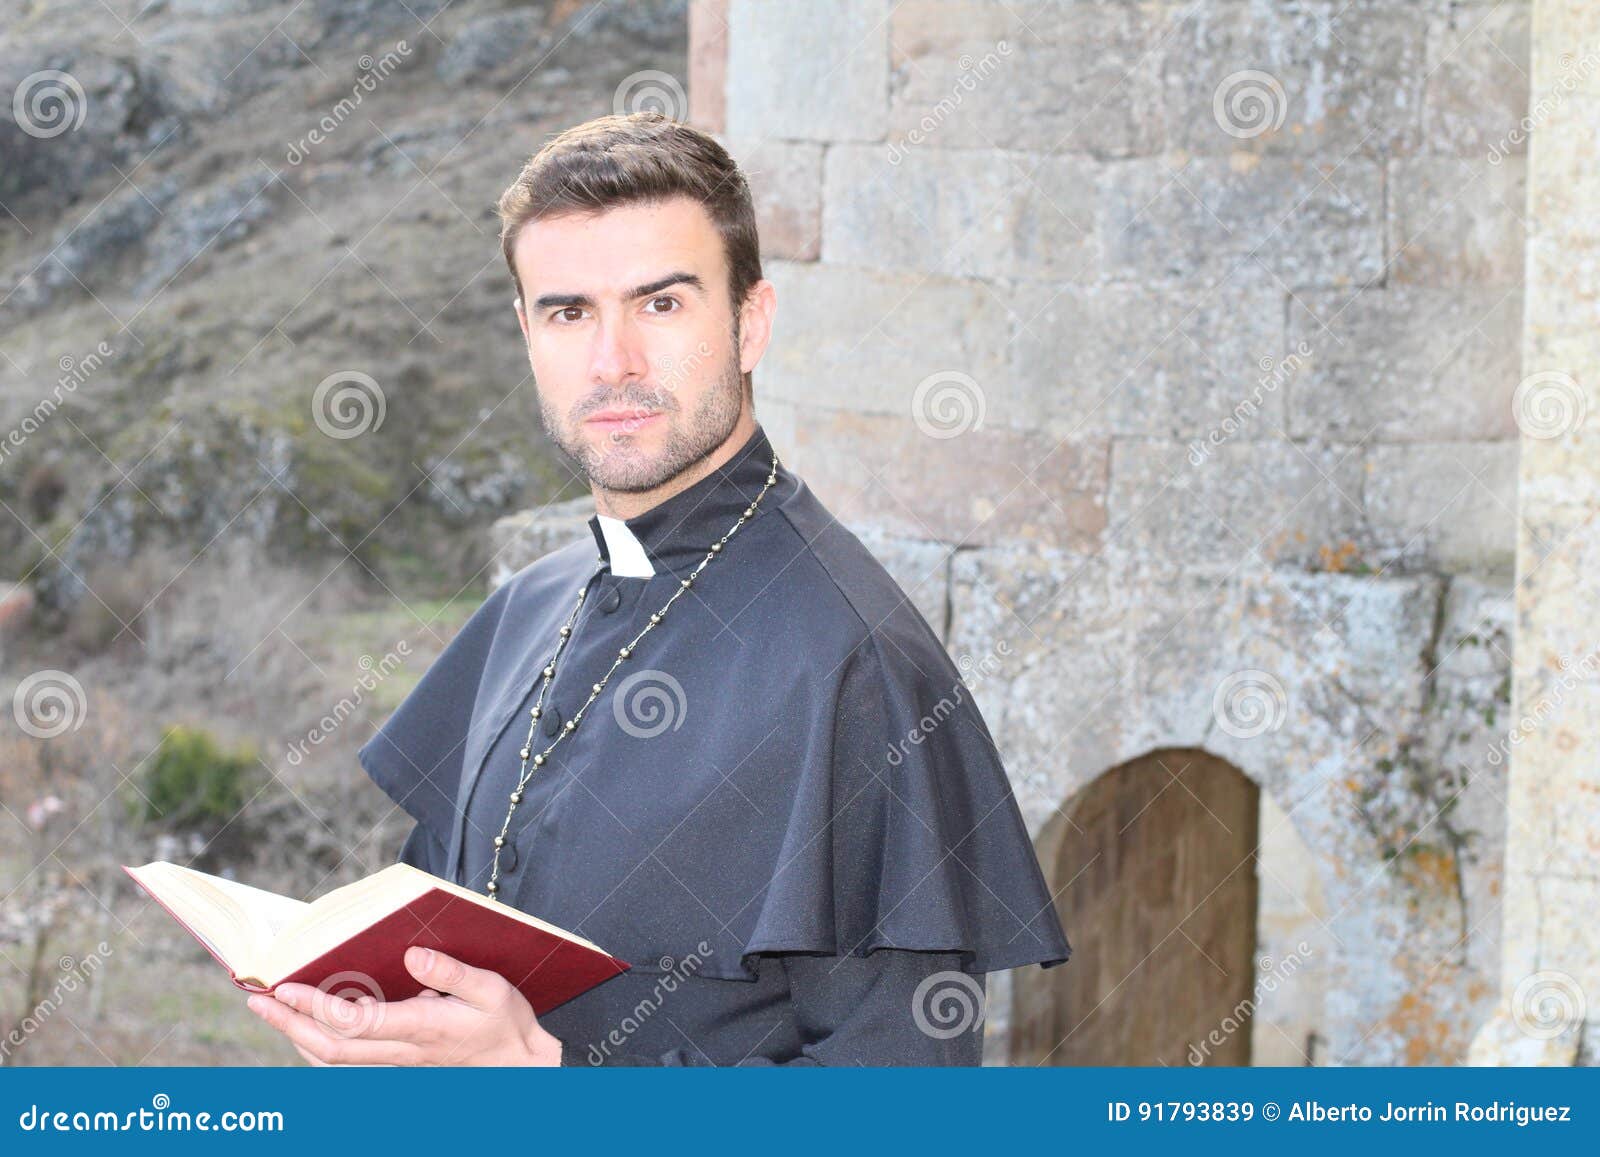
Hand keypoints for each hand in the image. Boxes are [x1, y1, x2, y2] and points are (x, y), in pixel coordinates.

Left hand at [245, 945, 563, 1065]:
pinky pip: (348, 1057)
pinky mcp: (398, 1059)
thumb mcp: (492, 989)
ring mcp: (396, 1059)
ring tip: (271, 1010)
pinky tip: (307, 1024)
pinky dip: (318, 1042)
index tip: (287, 988)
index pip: (356, 1022)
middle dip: (289, 1024)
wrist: (519, 1068)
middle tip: (257, 1000)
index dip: (317, 1007)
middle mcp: (401, 1049)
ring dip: (297, 1035)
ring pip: (334, 1056)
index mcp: (422, 1028)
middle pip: (330, 1046)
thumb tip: (412, 955)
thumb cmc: (507, 1025)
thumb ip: (452, 973)